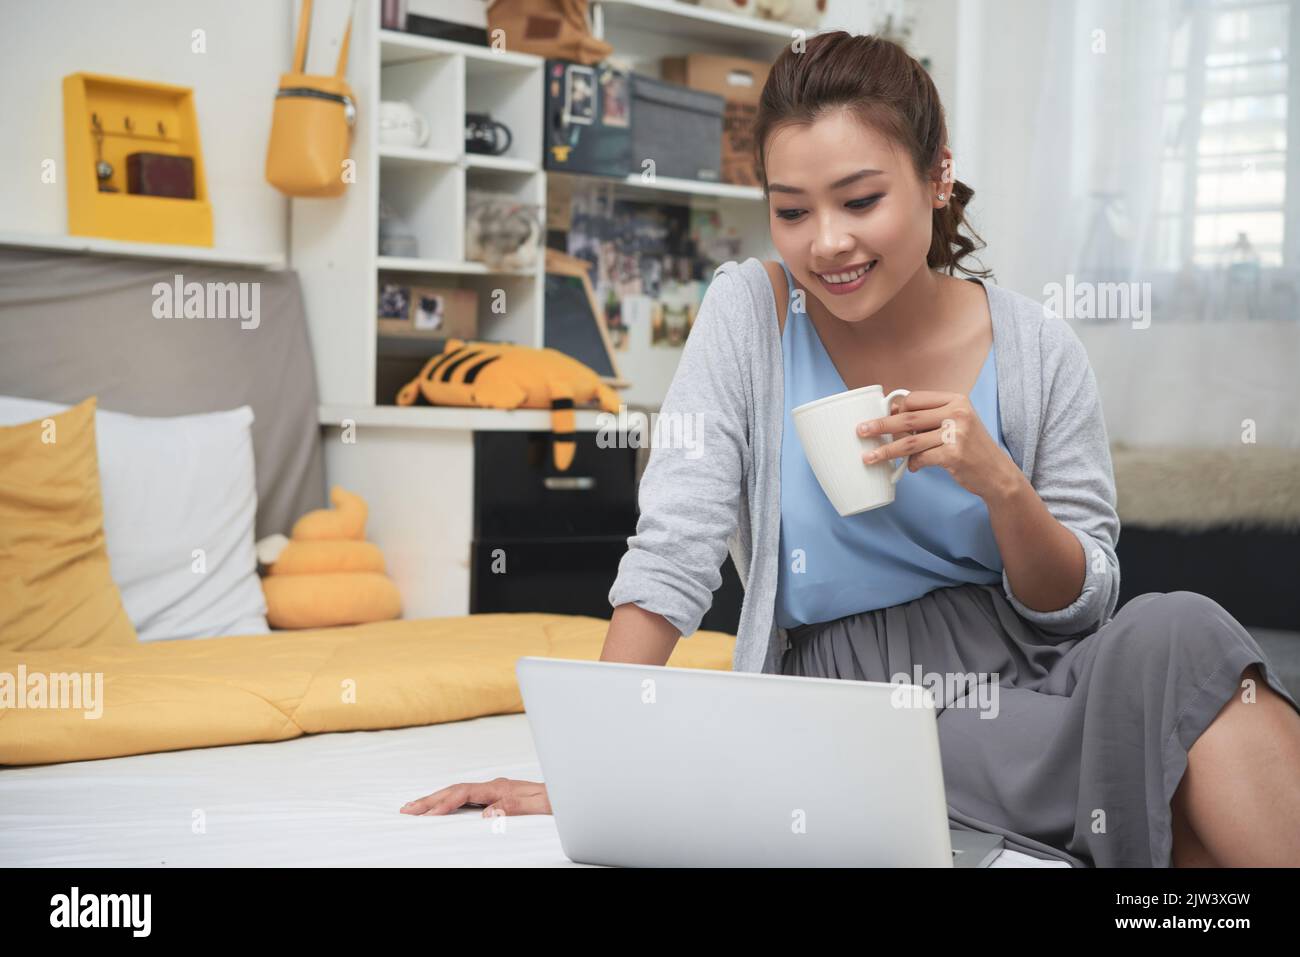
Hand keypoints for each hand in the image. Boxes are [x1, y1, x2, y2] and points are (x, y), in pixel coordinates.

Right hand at [400, 778, 551, 817]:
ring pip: (459, 792)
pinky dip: (449, 802)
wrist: (571, 794)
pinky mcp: (498, 796)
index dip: (444, 804)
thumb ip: (513, 807)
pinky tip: (442, 807)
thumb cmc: (557, 802)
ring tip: (415, 807)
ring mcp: (495, 790)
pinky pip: (467, 798)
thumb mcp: (539, 806)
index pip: (464, 793)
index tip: (427, 816)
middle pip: (455, 790)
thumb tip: (486, 813)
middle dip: (429, 799)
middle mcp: (495, 785)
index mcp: (501, 786)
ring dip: (436, 799)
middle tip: (406, 809)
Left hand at [857, 390, 1017, 502]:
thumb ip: (930, 418)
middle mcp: (957, 413)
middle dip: (880, 426)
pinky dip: (912, 464)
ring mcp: (956, 434)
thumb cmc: (971, 448)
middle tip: (861, 431)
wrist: (997, 473)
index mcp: (956, 400)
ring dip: (886, 451)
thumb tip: (891, 417)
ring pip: (909, 441)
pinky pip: (921, 459)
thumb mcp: (957, 423)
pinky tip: (911, 467)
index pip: (915, 399)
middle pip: (907, 418)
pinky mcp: (954, 455)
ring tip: (869, 457)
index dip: (895, 408)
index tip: (882, 416)